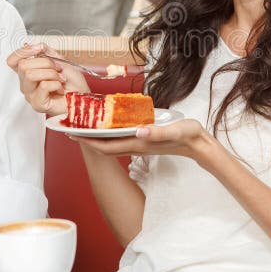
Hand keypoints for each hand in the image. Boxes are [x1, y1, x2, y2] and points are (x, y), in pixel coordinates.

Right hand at [6, 43, 89, 114]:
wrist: (83, 95)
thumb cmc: (73, 82)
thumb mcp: (59, 60)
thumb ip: (46, 51)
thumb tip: (34, 45)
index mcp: (28, 73)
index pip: (13, 61)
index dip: (23, 51)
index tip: (39, 48)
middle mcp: (26, 84)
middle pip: (23, 65)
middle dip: (45, 62)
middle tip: (57, 69)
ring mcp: (30, 95)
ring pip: (31, 74)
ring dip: (51, 73)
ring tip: (60, 79)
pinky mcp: (38, 104)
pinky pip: (43, 86)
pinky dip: (56, 84)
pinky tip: (60, 89)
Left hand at [71, 119, 218, 165]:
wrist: (199, 146)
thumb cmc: (188, 136)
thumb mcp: (175, 131)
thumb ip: (158, 132)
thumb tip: (139, 132)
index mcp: (140, 143)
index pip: (107, 145)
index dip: (88, 141)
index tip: (73, 134)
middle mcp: (136, 145)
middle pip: (105, 146)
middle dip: (87, 139)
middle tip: (70, 129)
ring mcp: (140, 144)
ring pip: (111, 143)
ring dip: (96, 137)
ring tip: (84, 126)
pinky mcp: (144, 140)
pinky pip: (121, 138)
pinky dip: (109, 133)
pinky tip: (107, 125)